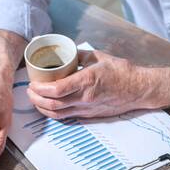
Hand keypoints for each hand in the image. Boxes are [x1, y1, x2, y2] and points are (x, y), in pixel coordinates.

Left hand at [27, 50, 169, 119]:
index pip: (57, 89)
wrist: (139, 88)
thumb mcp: (99, 56)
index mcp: (87, 80)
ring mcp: (88, 109)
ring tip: (36, 99)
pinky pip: (67, 117)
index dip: (40, 89)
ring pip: (58, 113)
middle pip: (53, 104)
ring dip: (42, 108)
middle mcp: (85, 98)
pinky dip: (54, 113)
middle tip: (30, 91)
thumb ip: (79, 55)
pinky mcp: (90, 115)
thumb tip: (65, 53)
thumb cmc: (123, 71)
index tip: (32, 83)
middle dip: (36, 99)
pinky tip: (50, 107)